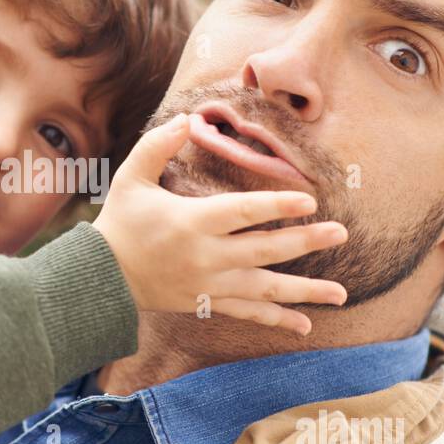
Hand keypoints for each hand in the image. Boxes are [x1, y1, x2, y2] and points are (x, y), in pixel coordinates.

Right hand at [92, 113, 347, 334]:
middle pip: (264, 251)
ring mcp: (209, 284)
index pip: (243, 212)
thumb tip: (188, 119)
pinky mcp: (208, 302)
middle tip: (342, 233)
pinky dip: (278, 319)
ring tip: (342, 294)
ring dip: (305, 291)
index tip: (309, 201)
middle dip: (306, 242)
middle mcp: (206, 257)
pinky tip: (307, 324)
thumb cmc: (120, 223)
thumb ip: (158, 146)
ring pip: (265, 289)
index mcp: (191, 222)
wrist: (101, 277)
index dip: (277, 206)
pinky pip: (249, 313)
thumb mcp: (131, 177)